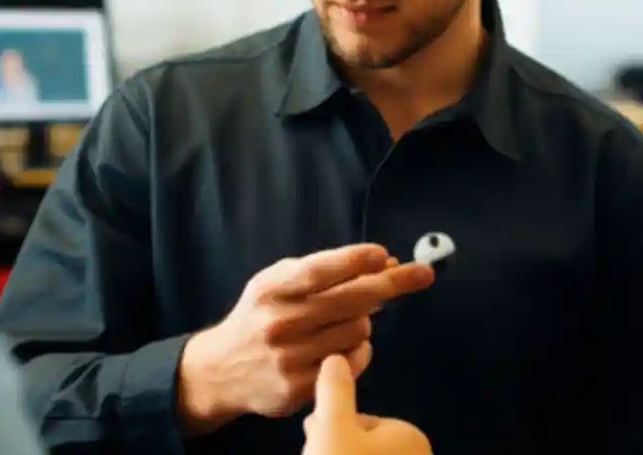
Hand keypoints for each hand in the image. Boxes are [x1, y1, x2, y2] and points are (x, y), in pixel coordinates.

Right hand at [176, 244, 433, 433]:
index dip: (353, 261)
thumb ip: (322, 271)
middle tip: (422, 273)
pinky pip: (353, 361)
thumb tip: (382, 262)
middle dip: (391, 283)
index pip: (317, 271)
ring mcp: (290, 358)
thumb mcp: (277, 282)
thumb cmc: (261, 314)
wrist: (220, 369)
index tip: (384, 254)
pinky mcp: (299, 388)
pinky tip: (342, 344)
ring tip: (346, 318)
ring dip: (365, 320)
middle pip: (349, 301)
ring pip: (358, 331)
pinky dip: (359, 348)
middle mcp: (278, 323)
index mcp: (271, 289)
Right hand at [302, 354, 431, 454]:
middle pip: (364, 442)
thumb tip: (336, 357)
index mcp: (410, 434)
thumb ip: (335, 390)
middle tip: (315, 451)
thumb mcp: (332, 427)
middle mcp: (419, 453)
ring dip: (342, 453)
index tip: (311, 433)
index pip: (362, 419)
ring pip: (366, 454)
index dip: (332, 426)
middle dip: (338, 444)